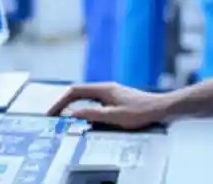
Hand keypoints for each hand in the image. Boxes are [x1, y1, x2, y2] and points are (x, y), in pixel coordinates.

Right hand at [46, 82, 172, 129]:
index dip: (61, 102)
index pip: (75, 91)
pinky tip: (87, 123)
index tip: (52, 113)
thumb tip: (72, 113)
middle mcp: (105, 89)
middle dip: (65, 105)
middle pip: (79, 94)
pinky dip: (87, 112)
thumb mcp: (114, 116)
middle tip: (55, 118)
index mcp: (103, 89)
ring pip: (87, 100)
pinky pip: (95, 105)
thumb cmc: (141, 111)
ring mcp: (111, 94)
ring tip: (67, 122)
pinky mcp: (115, 101)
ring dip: (76, 109)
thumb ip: (92, 114)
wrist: (161, 108)